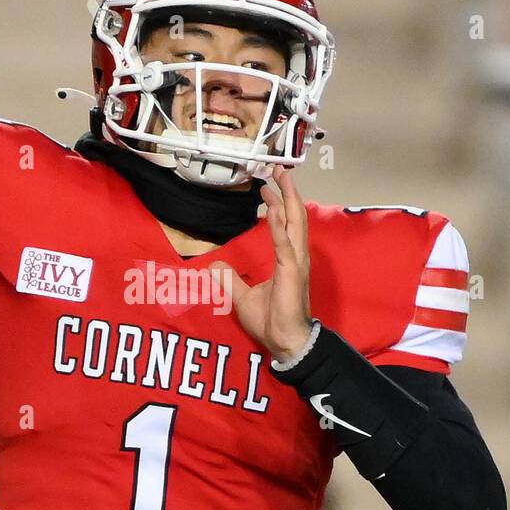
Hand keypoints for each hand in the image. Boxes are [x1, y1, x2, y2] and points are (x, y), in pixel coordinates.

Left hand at [211, 167, 314, 363]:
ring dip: (287, 198)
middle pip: (294, 216)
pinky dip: (279, 225)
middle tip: (279, 168)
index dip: (279, 205)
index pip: (286, 225)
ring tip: (281, 177)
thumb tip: (213, 265)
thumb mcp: (242, 296)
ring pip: (294, 222)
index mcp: (287, 260)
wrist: (284, 341)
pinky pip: (283, 244)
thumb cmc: (270, 321)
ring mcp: (295, 262)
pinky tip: (273, 209)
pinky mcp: (291, 271)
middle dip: (288, 192)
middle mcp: (295, 256)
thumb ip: (230, 279)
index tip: (267, 189)